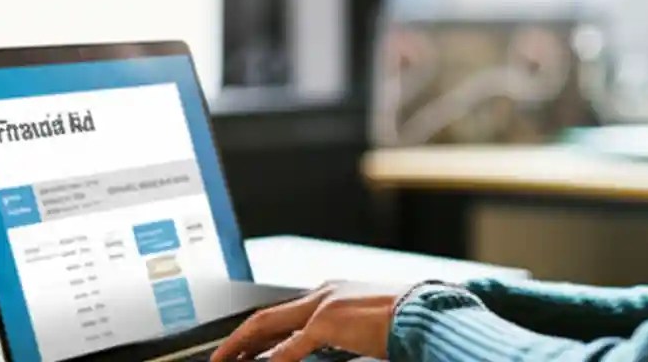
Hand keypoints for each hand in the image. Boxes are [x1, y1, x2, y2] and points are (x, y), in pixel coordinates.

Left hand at [209, 280, 410, 361]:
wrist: (427, 314)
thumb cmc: (406, 321)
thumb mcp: (365, 327)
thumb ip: (339, 337)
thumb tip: (322, 348)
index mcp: (332, 293)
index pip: (285, 313)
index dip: (260, 334)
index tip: (244, 349)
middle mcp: (323, 294)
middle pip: (267, 316)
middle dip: (240, 339)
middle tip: (220, 357)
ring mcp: (324, 305)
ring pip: (267, 326)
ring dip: (242, 347)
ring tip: (225, 361)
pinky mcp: (329, 322)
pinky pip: (290, 349)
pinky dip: (271, 361)